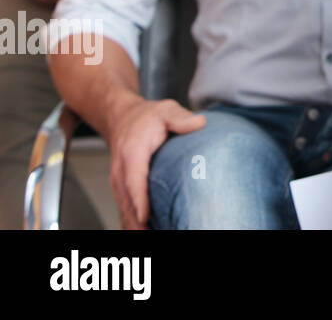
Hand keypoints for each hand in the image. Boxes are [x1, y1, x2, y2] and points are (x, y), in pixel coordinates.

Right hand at [106, 98, 205, 229]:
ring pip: (124, 208)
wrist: (122, 117)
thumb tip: (199, 123)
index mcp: (133, 153)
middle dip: (137, 221)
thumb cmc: (146, 117)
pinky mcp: (120, 186)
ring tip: (151, 235)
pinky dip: (132, 221)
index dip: (139, 200)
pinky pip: (124, 207)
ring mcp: (118, 180)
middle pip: (126, 201)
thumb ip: (181, 118)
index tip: (145, 217)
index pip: (134, 181)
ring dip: (134, 225)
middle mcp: (121, 170)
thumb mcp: (166, 110)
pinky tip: (144, 230)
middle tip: (153, 233)